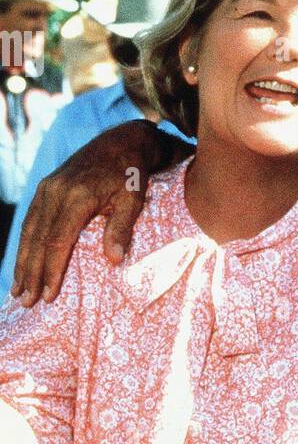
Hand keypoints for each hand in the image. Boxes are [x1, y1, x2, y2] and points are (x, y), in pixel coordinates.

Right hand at [11, 122, 181, 304]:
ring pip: (29, 230)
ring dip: (23, 262)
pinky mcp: (46, 186)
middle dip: (31, 273)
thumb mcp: (134, 199)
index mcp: (77, 196)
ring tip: (18, 290)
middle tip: (26, 302)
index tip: (48, 295)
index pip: (58, 241)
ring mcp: (48, 187)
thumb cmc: (132, 174)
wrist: (123, 141)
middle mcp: (56, 191)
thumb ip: (121, 228)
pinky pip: (31, 219)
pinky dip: (25, 244)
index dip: (51, 270)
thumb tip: (113, 260)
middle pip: (38, 239)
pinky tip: (23, 262)